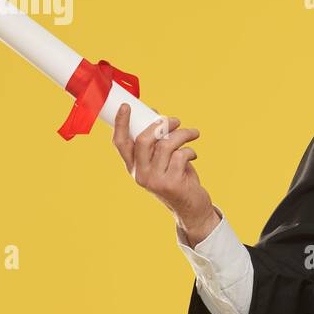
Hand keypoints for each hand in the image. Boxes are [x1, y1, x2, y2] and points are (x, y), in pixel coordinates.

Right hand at [113, 103, 217, 242]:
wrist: (190, 207)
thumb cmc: (176, 177)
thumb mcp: (162, 160)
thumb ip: (157, 142)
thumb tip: (156, 115)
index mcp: (133, 166)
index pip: (120, 143)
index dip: (121, 124)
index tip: (126, 106)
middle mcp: (140, 174)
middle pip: (143, 140)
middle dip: (161, 125)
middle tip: (175, 121)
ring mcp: (154, 180)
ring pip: (166, 145)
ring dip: (183, 135)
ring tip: (193, 134)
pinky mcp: (171, 184)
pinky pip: (181, 156)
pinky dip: (190, 151)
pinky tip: (193, 155)